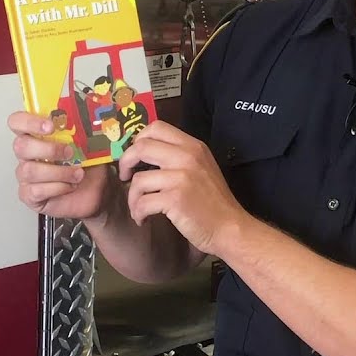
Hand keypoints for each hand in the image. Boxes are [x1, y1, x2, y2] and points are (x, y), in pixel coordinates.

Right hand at [8, 111, 108, 220]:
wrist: (96, 193)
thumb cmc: (88, 166)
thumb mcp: (89, 145)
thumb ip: (83, 131)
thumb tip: (90, 119)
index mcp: (37, 136)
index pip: (17, 122)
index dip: (29, 122)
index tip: (51, 126)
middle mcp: (27, 155)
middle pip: (20, 146)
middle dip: (48, 149)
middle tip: (69, 152)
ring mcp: (26, 176)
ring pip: (29, 170)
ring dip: (59, 172)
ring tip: (78, 174)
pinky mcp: (30, 195)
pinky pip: (35, 191)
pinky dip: (58, 188)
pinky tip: (70, 186)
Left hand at [116, 121, 248, 255]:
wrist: (230, 227)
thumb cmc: (214, 201)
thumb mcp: (202, 167)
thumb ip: (180, 156)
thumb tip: (145, 151)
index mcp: (193, 146)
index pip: (156, 127)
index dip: (138, 139)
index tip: (136, 156)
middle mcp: (187, 156)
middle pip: (141, 147)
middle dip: (125, 162)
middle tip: (125, 177)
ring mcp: (181, 177)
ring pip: (138, 179)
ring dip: (132, 197)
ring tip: (138, 208)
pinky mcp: (174, 199)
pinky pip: (142, 202)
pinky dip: (138, 213)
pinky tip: (143, 219)